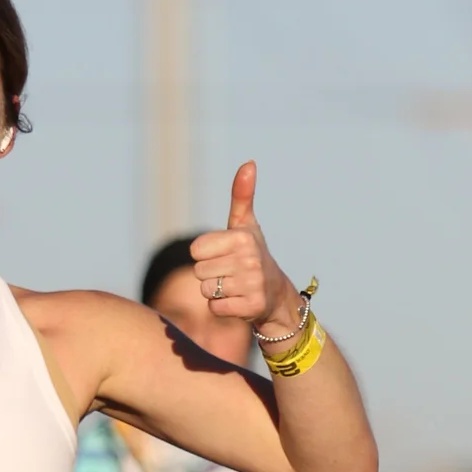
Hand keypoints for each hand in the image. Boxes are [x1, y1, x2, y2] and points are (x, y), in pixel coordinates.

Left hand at [188, 163, 297, 338]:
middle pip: (198, 271)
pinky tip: (238, 301)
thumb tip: (249, 163)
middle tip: (231, 273)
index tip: (225, 255)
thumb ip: (241, 195)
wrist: (275, 293)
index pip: (195, 250)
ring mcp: (252, 285)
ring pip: (205, 291)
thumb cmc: (252, 254)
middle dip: (211, 274)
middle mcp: (249, 260)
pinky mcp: (251, 308)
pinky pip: (215, 309)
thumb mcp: (245, 224)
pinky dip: (222, 308)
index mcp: (242, 238)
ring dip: (216, 292)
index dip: (206, 255)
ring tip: (234, 287)